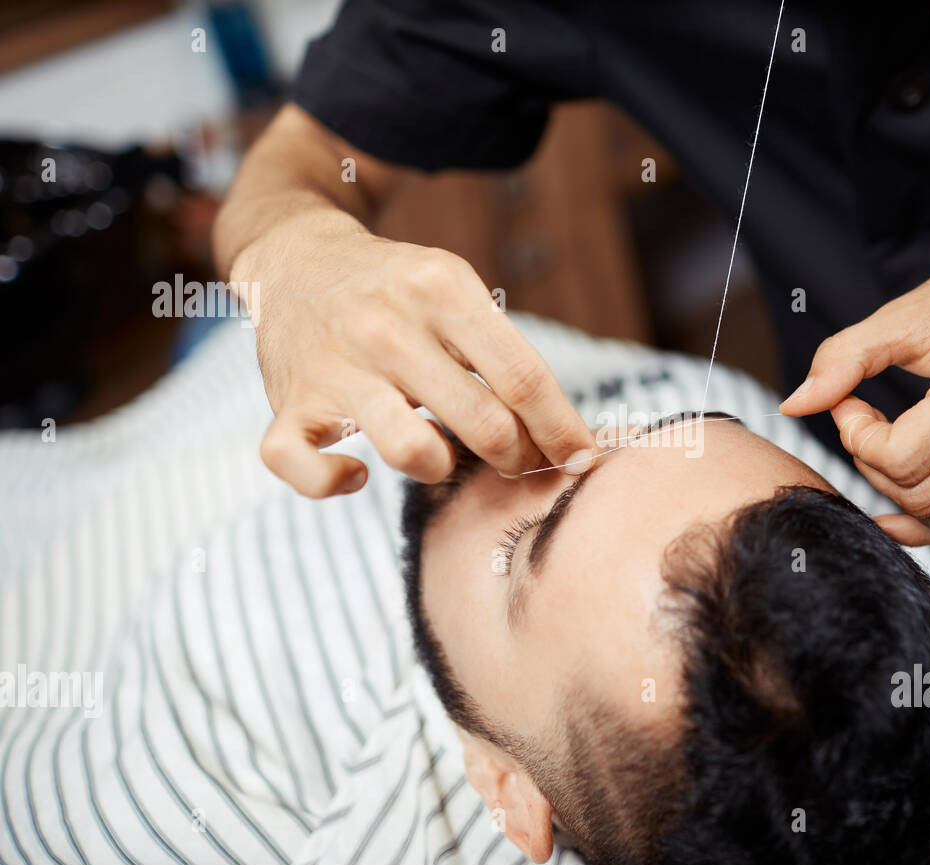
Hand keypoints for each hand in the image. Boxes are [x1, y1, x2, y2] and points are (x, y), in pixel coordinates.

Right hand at [241, 232, 593, 496]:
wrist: (297, 257)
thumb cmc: (400, 293)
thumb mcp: (456, 290)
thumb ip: (505, 354)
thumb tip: (570, 439)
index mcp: (441, 289)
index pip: (524, 377)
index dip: (562, 430)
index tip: (581, 458)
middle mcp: (387, 326)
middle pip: (484, 422)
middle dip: (517, 457)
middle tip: (520, 460)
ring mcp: (335, 366)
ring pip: (410, 450)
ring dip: (442, 469)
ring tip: (446, 456)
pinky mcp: (288, 401)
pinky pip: (301, 466)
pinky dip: (333, 483)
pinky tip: (358, 473)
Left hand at [780, 238, 929, 547]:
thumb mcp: (906, 314)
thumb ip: (842, 359)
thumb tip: (792, 407)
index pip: (901, 458)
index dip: (857, 439)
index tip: (851, 405)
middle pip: (922, 495)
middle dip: (873, 467)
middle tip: (866, 426)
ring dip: (902, 500)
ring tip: (889, 453)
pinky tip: (903, 498)